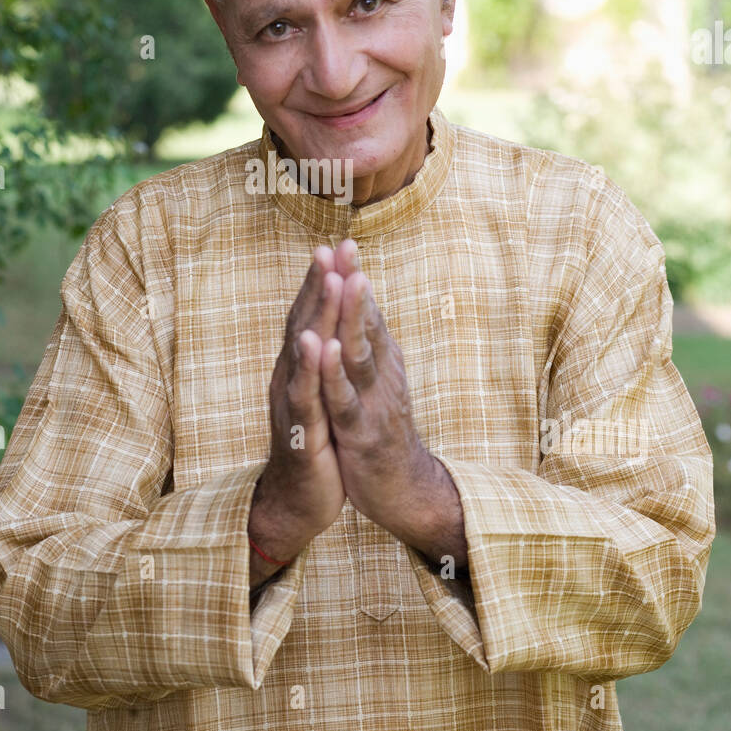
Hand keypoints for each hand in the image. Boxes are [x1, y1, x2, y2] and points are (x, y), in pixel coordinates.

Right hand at [251, 247, 346, 566]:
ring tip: (327, 280)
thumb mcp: (321, 395)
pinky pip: (304, 395)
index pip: (310, 316)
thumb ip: (322, 360)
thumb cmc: (316, 444)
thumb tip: (331, 324)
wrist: (298, 502)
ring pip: (302, 352)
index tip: (337, 245)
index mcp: (300, 369)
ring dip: (315, 314)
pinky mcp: (300, 431)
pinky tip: (315, 343)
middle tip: (328, 247)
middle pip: (302, 322)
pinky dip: (309, 367)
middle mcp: (290, 378)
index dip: (322, 281)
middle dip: (317, 284)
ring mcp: (292, 403)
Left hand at [319, 256, 465, 562]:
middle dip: (353, 283)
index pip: (367, 312)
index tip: (342, 241)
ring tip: (340, 282)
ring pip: (360, 354)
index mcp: (382, 361)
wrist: (404, 489)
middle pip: (367, 323)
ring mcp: (375, 402)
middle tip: (345, 247)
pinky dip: (336, 374)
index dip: (353, 278)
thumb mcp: (377, 382)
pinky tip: (327, 349)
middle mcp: (383, 374)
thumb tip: (360, 305)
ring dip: (350, 317)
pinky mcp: (363, 433)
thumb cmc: (383, 430)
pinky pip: (347, 399)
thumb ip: (369, 346)